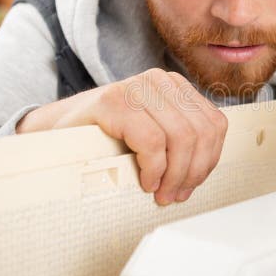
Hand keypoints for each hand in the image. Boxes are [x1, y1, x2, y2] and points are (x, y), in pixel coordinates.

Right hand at [17, 68, 227, 204]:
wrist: (59, 131)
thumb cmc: (108, 138)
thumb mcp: (153, 133)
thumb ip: (180, 141)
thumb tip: (206, 170)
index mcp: (176, 86)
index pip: (215, 124)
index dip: (209, 161)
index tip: (192, 184)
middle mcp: (159, 80)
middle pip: (201, 133)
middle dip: (192, 172)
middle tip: (174, 195)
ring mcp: (135, 87)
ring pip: (181, 138)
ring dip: (174, 175)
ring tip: (161, 192)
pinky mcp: (113, 102)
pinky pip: (152, 142)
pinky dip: (154, 169)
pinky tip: (145, 181)